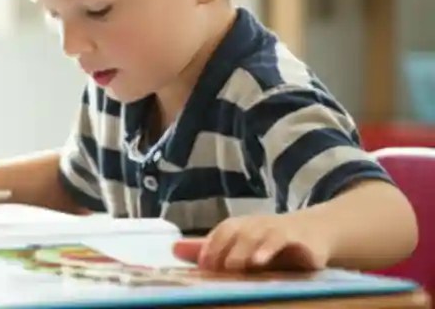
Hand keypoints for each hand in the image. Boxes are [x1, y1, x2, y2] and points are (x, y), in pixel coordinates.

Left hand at [172, 215, 330, 272]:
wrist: (317, 231)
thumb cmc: (272, 242)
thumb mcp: (243, 246)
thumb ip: (213, 249)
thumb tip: (174, 249)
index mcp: (243, 226)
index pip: (223, 231)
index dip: (211, 246)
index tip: (202, 265)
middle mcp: (258, 225)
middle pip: (238, 232)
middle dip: (225, 249)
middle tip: (215, 268)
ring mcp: (279, 230)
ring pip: (260, 235)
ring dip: (245, 249)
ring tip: (235, 264)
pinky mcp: (301, 240)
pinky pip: (285, 242)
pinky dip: (271, 249)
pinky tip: (261, 260)